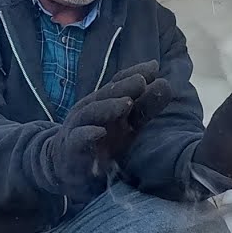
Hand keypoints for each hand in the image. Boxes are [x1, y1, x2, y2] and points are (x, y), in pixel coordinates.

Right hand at [38, 61, 170, 199]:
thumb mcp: (127, 125)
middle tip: (142, 80)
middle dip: (123, 86)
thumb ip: (145, 107)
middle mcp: (91, 109)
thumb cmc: (101, 141)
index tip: (154, 67)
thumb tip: (166, 83)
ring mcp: (79, 127)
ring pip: (91, 112)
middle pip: (106, 94)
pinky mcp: (71, 147)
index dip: (134, 73)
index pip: (119, 83)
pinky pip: (77, 139)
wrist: (66, 165)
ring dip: (108, 107)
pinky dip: (87, 134)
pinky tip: (99, 132)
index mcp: (105, 102)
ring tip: (126, 103)